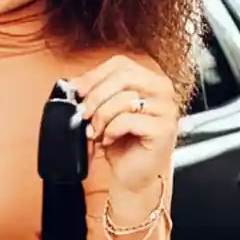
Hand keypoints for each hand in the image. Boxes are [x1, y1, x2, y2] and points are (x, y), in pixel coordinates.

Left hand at [70, 55, 178, 196]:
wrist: (131, 175)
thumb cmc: (120, 141)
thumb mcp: (104, 110)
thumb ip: (95, 91)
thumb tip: (73, 82)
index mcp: (150, 79)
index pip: (121, 64)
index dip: (94, 75)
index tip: (76, 90)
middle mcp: (163, 90)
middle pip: (123, 78)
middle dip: (95, 96)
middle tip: (83, 114)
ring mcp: (167, 109)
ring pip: (124, 99)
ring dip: (101, 117)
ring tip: (96, 132)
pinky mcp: (164, 129)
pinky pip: (128, 120)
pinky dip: (111, 131)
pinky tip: (109, 140)